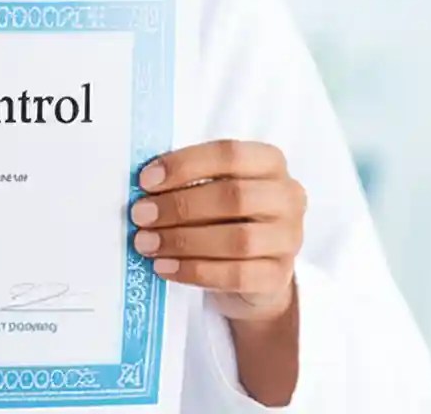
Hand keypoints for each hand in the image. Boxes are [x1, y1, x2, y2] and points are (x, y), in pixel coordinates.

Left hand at [130, 140, 305, 321]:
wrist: (255, 268)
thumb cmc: (226, 217)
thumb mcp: (211, 189)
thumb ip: (186, 182)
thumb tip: (143, 189)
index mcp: (269, 163)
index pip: (229, 154)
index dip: (185, 165)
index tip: (145, 181)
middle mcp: (287, 196)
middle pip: (233, 197)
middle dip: (179, 206)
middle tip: (141, 216)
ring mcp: (289, 237)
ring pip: (237, 240)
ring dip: (183, 241)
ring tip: (147, 243)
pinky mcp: (279, 275)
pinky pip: (237, 275)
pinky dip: (195, 271)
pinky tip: (165, 267)